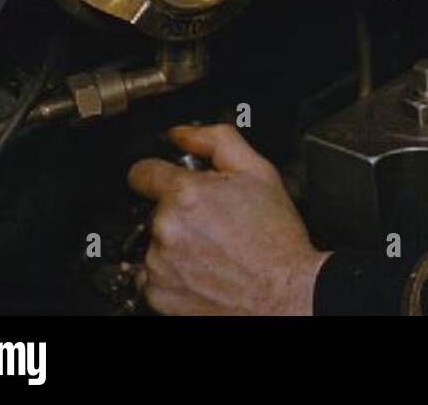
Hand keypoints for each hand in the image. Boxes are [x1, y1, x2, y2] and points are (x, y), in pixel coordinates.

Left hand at [127, 123, 329, 315]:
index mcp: (187, 194)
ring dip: (175, 243)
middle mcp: (166, 228)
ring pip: (154, 243)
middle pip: (154, 209)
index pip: (142, 172)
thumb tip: (183, 133)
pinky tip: (203, 270)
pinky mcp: (158, 294)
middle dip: (178, 211)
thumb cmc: (276, 238)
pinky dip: (172, 273)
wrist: (284, 292)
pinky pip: (152, 276)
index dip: (158, 173)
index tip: (166, 181)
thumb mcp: (259, 172)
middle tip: (212, 221)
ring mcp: (159, 264)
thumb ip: (217, 140)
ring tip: (212, 249)